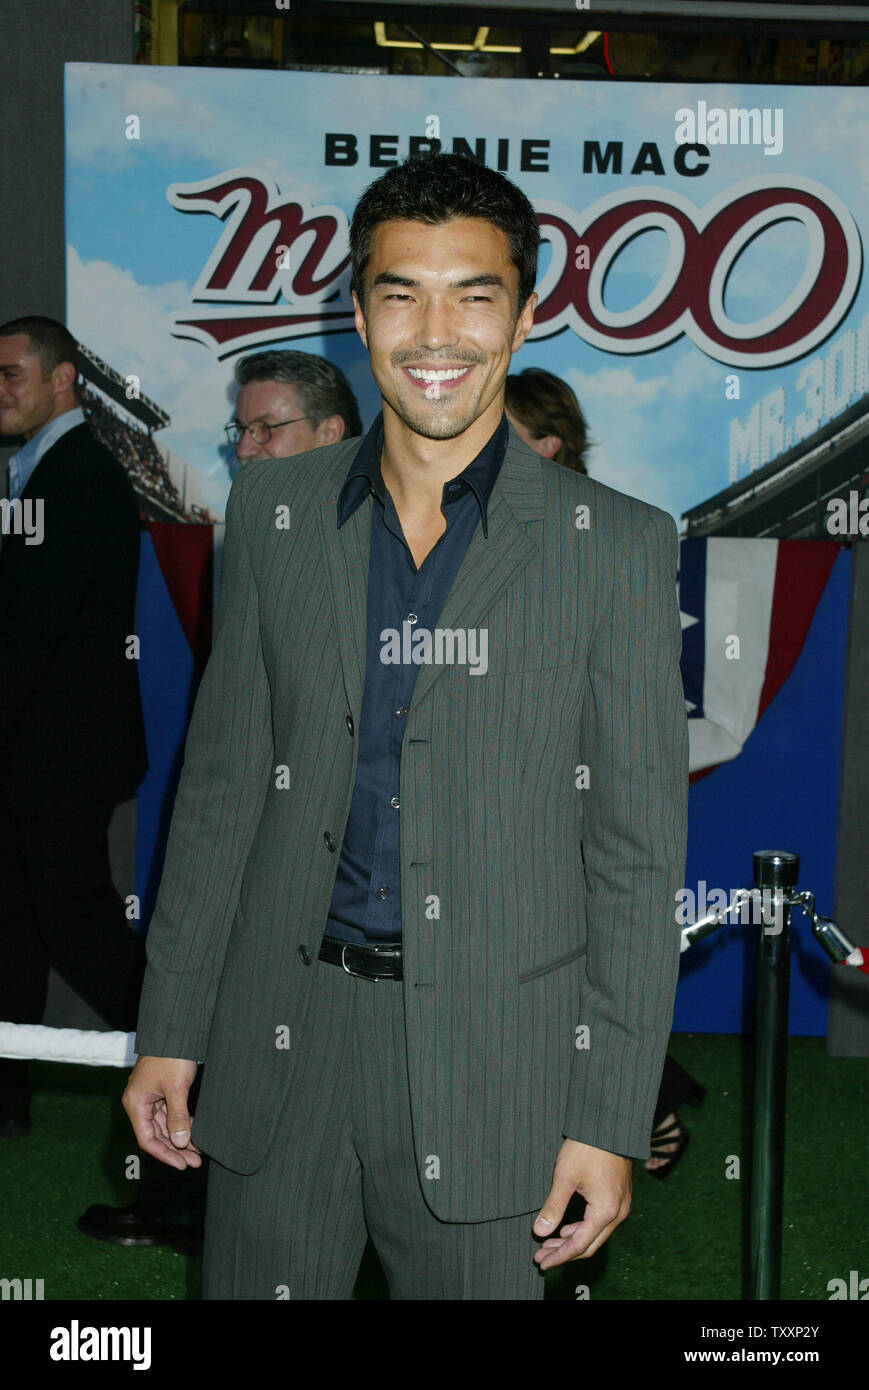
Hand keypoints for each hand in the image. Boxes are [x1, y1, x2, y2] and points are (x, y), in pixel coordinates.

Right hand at [122, 1056, 201, 1170]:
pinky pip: (169, 1114)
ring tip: (198, 1152)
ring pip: (163, 1126)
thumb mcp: (176, 1088)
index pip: (148, 1139)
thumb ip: (178, 1116)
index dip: (165, 1155)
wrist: (175, 1030)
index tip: (183, 1164)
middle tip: (196, 1162)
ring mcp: (149, 1097)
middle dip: (175, 1149)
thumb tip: (180, 1142)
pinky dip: (181, 1124)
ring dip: (180, 1138)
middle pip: (156, 1134)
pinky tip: (195, 1132)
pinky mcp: (160, 1091)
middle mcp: (139, 1102)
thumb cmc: (171, 1056)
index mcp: (136, 1104)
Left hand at [533, 1138, 630, 1268]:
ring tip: (550, 1242)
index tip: (541, 1262)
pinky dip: (584, 1229)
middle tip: (542, 1255)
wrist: (609, 1124)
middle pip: (590, 1244)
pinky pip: (602, 1222)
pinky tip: (568, 1227)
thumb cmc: (587, 1147)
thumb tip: (540, 1232)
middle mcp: (618, 1213)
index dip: (559, 1256)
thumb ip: (553, 1207)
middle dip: (564, 1252)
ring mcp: (621, 1205)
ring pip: (596, 1234)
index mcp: (605, 1211)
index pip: (579, 1245)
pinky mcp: (620, 1196)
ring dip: (573, 1240)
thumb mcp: (565, 1176)